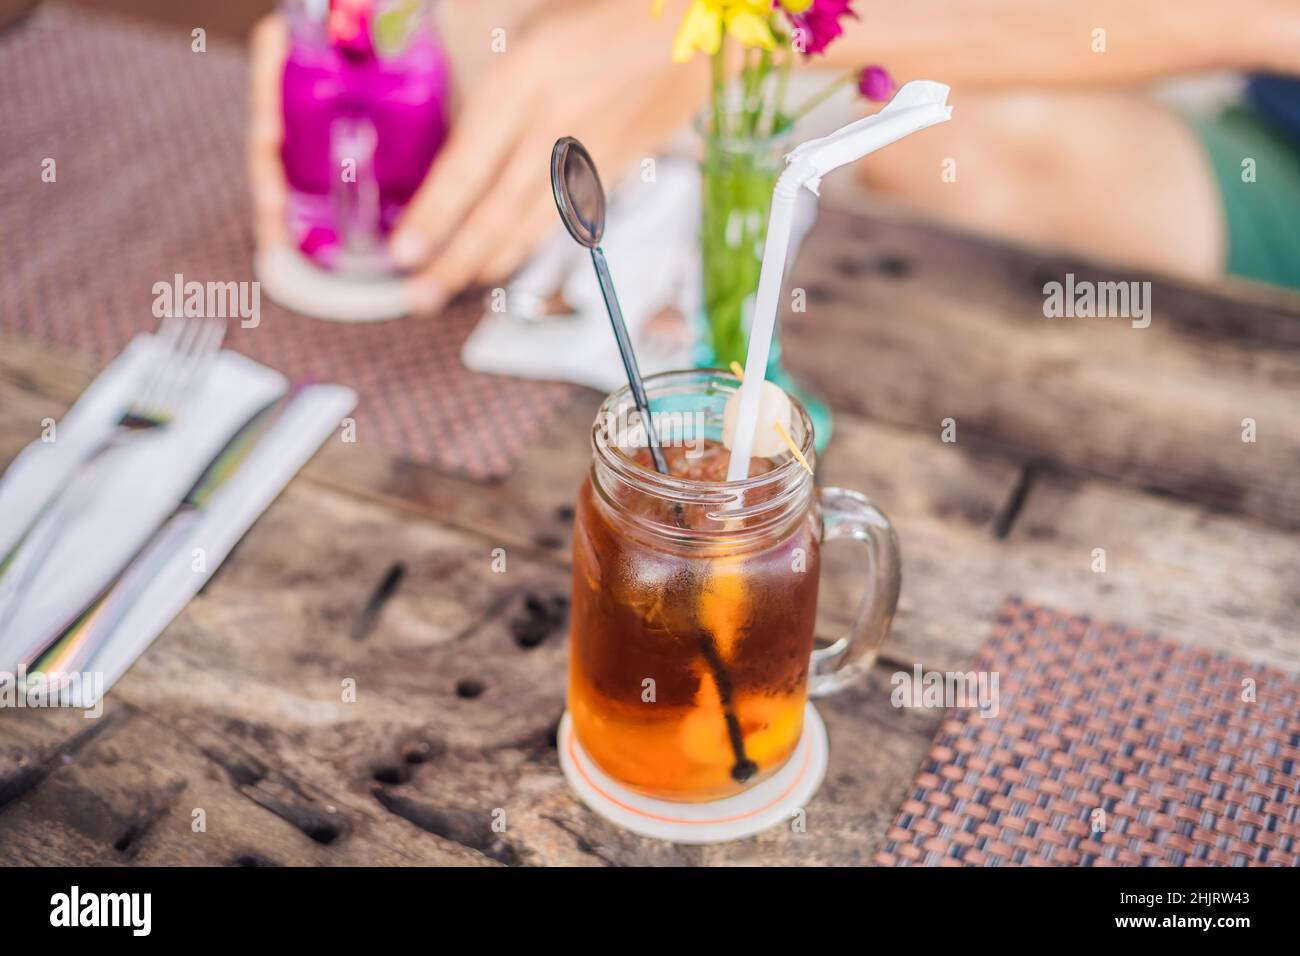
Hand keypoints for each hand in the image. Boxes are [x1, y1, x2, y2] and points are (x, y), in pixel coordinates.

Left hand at [247, 1, 705, 317]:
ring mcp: (589, 152)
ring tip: (448, 289)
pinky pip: (564, 216)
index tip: (403, 253)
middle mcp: (556, 126)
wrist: (692, 23)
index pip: (467, 166)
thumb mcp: (536, 33)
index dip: (435, 216)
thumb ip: (498, 91)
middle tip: (417, 296)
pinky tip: (502, 260)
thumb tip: (460, 148)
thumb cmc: (606, 12)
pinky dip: (529, 243)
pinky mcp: (616, 166)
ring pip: (532, 223)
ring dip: (487, 261)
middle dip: (453, 260)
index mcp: (525, 81)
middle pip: (497, 210)